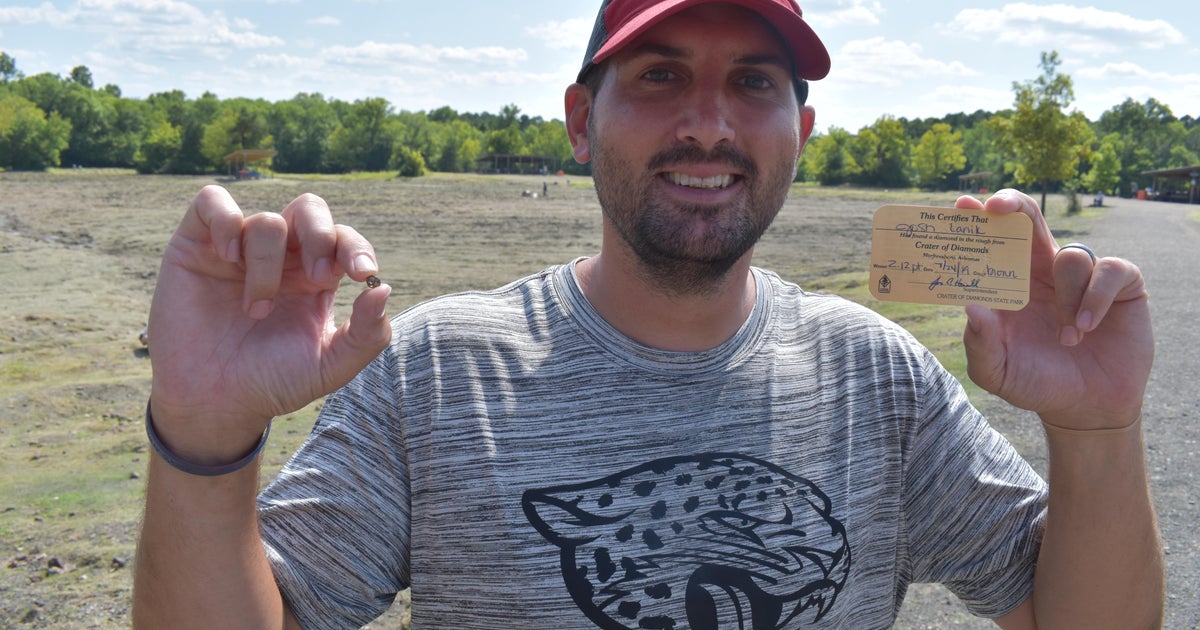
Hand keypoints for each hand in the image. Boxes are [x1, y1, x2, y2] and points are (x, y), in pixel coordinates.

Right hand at [147, 186, 391, 461]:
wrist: (213, 402)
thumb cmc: (272, 382)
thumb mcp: (329, 366)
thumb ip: (367, 335)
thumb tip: (384, 288)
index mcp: (317, 276)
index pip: (343, 239)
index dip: (356, 248)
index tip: (364, 273)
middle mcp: (281, 255)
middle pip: (310, 209)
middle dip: (320, 235)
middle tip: (318, 278)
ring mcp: (239, 247)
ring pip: (267, 220)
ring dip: (267, 264)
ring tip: (257, 310)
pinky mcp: (196, 244)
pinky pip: (212, 202)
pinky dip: (225, 220)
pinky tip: (229, 257)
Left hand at [955, 190, 1151, 428]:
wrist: (1086, 407)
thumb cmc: (1036, 382)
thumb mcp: (997, 371)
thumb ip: (980, 344)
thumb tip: (970, 306)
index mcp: (1009, 283)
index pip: (992, 241)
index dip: (978, 220)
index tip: (962, 207)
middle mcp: (1043, 271)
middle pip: (1028, 220)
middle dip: (1012, 204)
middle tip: (996, 207)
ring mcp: (1082, 275)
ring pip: (1070, 256)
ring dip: (1067, 297)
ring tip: (1067, 338)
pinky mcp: (1121, 284)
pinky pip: (1109, 270)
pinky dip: (1096, 298)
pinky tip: (1087, 327)